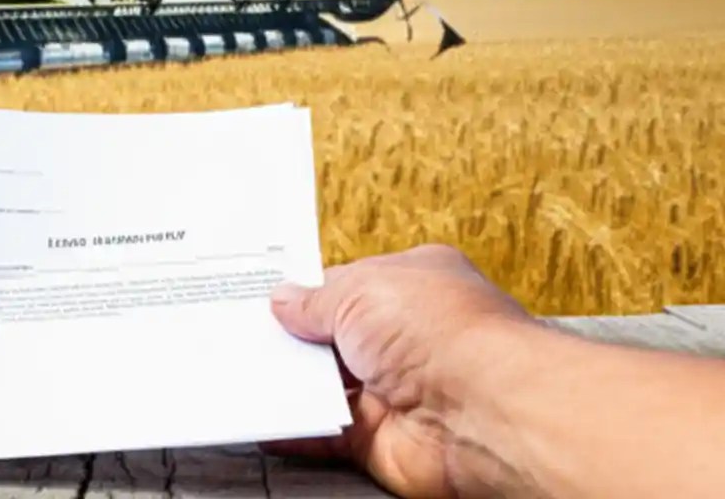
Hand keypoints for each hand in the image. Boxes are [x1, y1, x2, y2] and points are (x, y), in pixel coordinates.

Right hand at [263, 244, 539, 497]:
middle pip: (335, 340)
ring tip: (241, 372)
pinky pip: (326, 434)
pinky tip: (264, 417)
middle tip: (245, 337)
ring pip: (326, 388)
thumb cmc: (444, 332)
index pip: (349, 287)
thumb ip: (315, 300)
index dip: (307, 295)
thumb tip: (285, 302)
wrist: (483, 410)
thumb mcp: (359, 290)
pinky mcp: (381, 439)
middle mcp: (407, 338)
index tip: (266, 301)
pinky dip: (295, 430)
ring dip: (290, 384)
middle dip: (295, 341)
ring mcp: (395, 390)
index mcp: (412, 285)